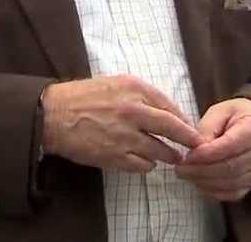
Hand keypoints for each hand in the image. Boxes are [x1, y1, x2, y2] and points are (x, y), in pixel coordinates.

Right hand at [41, 74, 202, 172]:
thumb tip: (167, 111)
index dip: (184, 120)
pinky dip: (148, 165)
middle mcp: (133, 111)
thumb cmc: (83, 97)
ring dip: (169, 155)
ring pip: (160, 151)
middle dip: (188, 139)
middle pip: (172, 129)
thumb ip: (142, 95)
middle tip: (197, 146)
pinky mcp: (114, 157)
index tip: (192, 129)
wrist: (53, 115)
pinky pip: (142, 166)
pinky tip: (146, 161)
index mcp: (135, 90)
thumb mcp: (116, 83)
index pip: (170, 107)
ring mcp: (125, 136)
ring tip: (172, 156)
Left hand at [175, 98, 250, 201]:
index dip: (206, 154)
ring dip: (205, 182)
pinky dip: (214, 191)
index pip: (230, 146)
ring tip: (187, 175)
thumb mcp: (220, 111)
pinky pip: (234, 193)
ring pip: (231, 183)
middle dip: (201, 171)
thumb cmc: (236, 116)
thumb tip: (196, 152)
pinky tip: (199, 182)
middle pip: (230, 168)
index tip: (187, 157)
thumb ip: (207, 129)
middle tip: (180, 169)